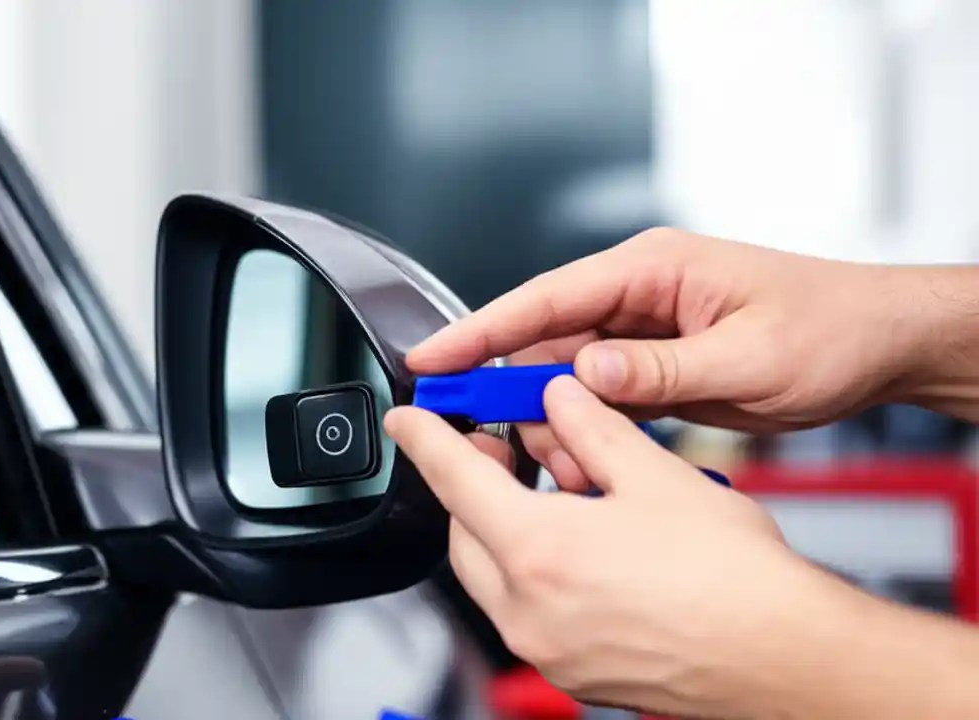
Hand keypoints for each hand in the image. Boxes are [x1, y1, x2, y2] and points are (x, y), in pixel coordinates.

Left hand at [385, 376, 858, 716]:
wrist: (786, 658)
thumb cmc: (737, 581)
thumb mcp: (657, 475)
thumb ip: (593, 429)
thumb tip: (562, 399)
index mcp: (539, 552)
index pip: (453, 480)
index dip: (425, 441)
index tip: (407, 422)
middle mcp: (530, 610)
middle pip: (464, 533)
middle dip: (471, 486)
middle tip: (501, 449)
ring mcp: (548, 649)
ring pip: (492, 575)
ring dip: (504, 529)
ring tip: (556, 493)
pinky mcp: (574, 672)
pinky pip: (527, 611)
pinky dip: (534, 571)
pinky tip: (582, 546)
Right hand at [407, 228, 970, 483]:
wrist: (879, 345)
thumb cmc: (831, 329)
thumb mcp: (749, 358)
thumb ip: (664, 368)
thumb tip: (589, 372)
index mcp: (653, 269)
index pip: (546, 297)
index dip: (481, 330)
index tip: (433, 359)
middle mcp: (639, 294)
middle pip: (543, 338)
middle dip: (509, 388)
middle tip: (483, 435)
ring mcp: (644, 331)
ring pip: (564, 374)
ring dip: (550, 418)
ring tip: (561, 462)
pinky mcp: (654, 365)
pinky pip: (598, 395)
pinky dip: (584, 428)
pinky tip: (582, 458)